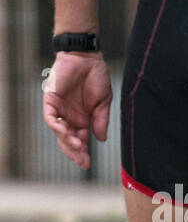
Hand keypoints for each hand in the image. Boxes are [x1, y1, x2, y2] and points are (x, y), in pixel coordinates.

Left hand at [42, 51, 112, 169]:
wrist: (86, 57)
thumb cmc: (96, 77)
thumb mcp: (103, 103)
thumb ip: (101, 121)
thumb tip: (101, 140)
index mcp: (82, 119)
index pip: (79, 140)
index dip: (82, 152)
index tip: (87, 164)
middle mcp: (69, 116)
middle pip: (67, 139)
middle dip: (74, 152)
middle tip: (82, 161)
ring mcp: (59, 108)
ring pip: (58, 131)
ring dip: (67, 142)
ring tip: (77, 148)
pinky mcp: (51, 99)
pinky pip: (50, 117)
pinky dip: (56, 126)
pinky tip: (66, 133)